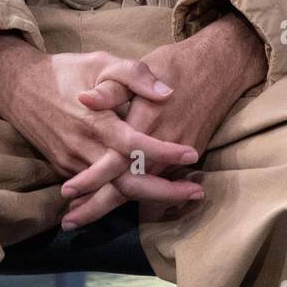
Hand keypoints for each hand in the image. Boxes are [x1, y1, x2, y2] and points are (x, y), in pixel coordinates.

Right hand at [0, 36, 203, 199]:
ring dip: (148, 197)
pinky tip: (150, 194)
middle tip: (197, 191)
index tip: (192, 152)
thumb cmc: (66, 71)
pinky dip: (123, 194)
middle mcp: (85, 148)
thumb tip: (166, 92)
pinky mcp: (66, 168)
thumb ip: (134, 74)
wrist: (19, 86)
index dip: (164, 151)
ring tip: (182, 197)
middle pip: (128, 181)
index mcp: (97, 121)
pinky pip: (98, 188)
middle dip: (164, 191)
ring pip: (114, 190)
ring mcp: (73, 162)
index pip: (135, 145)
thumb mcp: (101, 62)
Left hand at [58, 13, 266, 229]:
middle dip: (98, 206)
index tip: (67, 192)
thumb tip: (85, 99)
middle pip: (128, 187)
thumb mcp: (140, 66)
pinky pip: (160, 182)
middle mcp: (161, 146)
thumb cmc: (175, 64)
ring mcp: (177, 154)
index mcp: (145, 123)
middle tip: (69, 222)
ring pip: (143, 190)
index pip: (115, 162)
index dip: (91, 179)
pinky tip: (123, 202)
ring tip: (85, 215)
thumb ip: (114, 87)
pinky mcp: (188, 155)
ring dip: (114, 205)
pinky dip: (141, 197)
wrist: (219, 67)